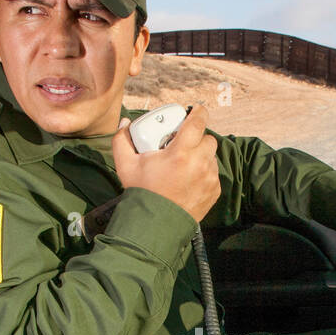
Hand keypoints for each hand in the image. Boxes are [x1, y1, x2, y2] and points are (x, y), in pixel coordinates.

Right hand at [112, 104, 220, 222]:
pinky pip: (213, 174)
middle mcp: (199, 164)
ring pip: (211, 157)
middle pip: (208, 138)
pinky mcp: (214, 191)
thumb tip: (126, 122)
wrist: (154, 224)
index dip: (199, 112)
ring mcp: (209, 178)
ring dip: (201, 156)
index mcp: (181, 153)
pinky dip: (204, 173)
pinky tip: (189, 179)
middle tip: (184, 144)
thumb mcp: (125, 165)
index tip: (197, 109)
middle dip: (197, 138)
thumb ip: (122, 139)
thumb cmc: (141, 193)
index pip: (198, 122)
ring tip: (185, 164)